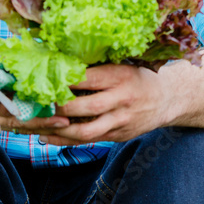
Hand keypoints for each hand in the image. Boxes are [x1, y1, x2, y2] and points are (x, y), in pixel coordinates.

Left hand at [16, 63, 171, 144]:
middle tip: (35, 103)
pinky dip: (64, 140)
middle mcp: (121, 100)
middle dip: (57, 107)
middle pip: (84, 107)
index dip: (63, 80)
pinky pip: (88, 141)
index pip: (87, 79)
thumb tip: (58, 62)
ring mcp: (120, 121)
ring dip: (58, 130)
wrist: (168, 99)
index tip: (42, 79)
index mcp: (120, 76)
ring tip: (36, 125)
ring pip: (84, 131)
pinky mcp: (117, 136)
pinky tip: (46, 136)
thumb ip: (96, 67)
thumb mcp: (122, 64)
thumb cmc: (138, 77)